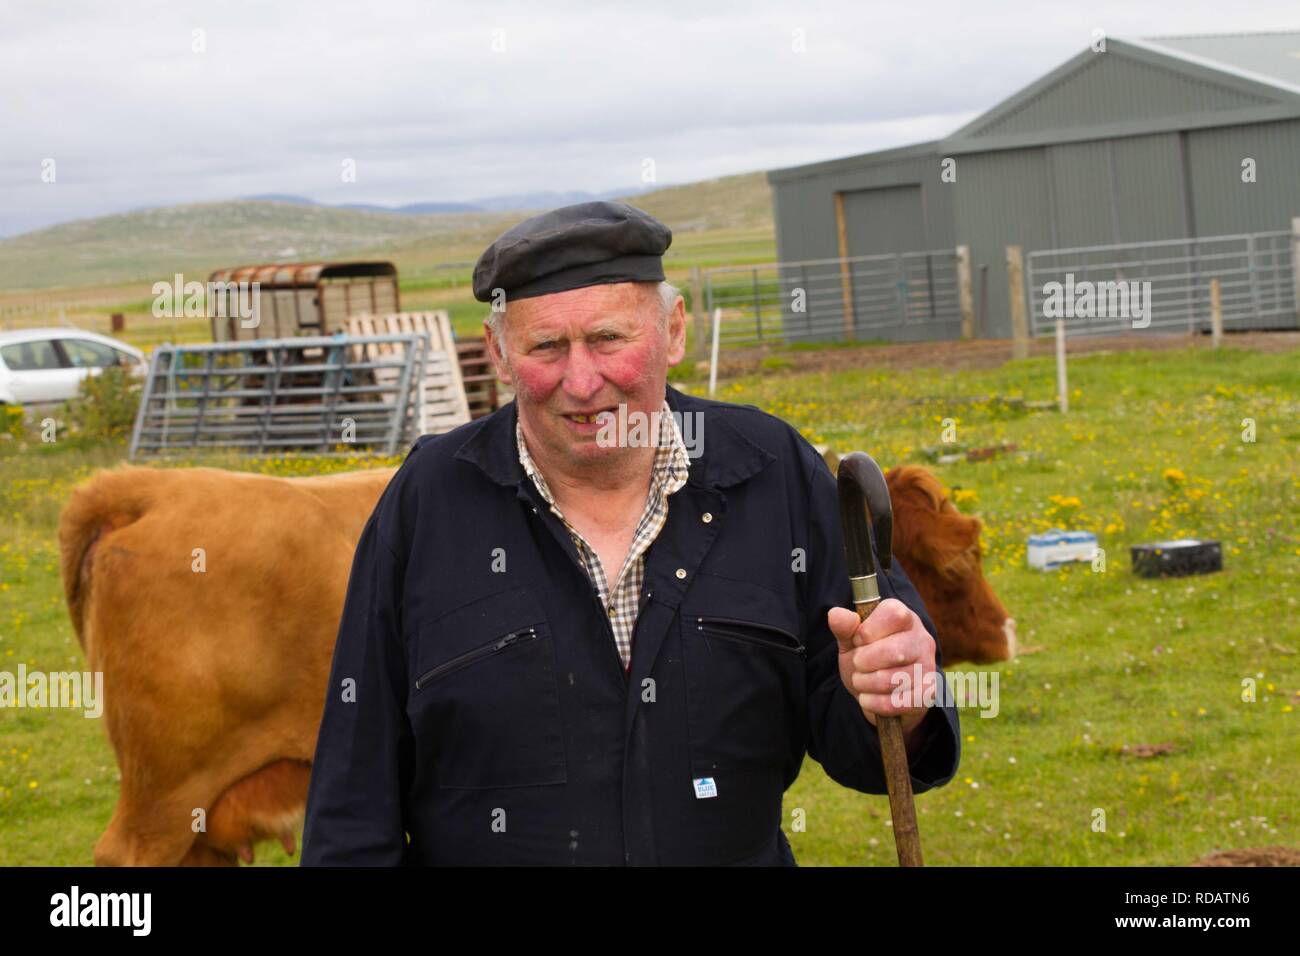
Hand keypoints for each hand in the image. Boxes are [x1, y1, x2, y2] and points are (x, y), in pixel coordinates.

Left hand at [827, 599, 936, 738]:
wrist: (879, 691)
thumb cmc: (867, 658)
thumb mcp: (851, 640)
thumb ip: (844, 627)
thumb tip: (835, 615)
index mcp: (905, 618)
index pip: (894, 614)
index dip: (868, 630)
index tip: (857, 640)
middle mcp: (922, 640)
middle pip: (894, 651)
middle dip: (864, 662)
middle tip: (857, 664)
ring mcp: (928, 667)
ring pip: (893, 680)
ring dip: (865, 684)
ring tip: (860, 681)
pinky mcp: (927, 694)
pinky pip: (897, 703)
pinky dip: (874, 703)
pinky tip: (867, 698)